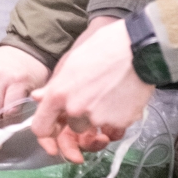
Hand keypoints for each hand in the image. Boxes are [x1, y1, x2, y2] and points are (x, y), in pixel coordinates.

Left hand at [30, 20, 152, 160]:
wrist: (139, 47)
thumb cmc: (105, 47)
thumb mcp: (72, 61)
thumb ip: (54, 84)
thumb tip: (38, 97)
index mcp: (59, 94)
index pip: (41, 127)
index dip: (47, 130)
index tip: (55, 127)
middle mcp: (76, 109)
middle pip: (73, 126)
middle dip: (81, 116)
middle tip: (95, 97)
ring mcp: (98, 118)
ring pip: (94, 128)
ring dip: (100, 117)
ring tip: (111, 95)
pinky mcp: (119, 122)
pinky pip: (114, 128)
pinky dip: (118, 118)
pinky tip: (123, 99)